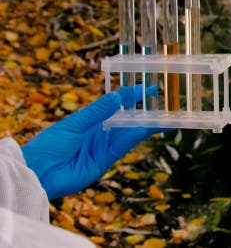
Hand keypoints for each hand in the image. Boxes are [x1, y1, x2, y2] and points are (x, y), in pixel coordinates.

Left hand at [22, 85, 160, 198]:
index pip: (116, 105)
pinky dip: (133, 138)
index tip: (147, 88)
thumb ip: (97, 112)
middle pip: (126, 120)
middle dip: (144, 111)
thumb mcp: (73, 124)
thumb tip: (117, 96)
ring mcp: (102, 147)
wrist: (37, 172)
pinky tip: (145, 129)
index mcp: (91, 120)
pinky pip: (121, 147)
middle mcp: (99, 133)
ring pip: (128, 134)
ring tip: (162, 117)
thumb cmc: (48, 145)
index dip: (131, 96)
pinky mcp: (103, 162)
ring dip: (144, 125)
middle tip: (164, 103)